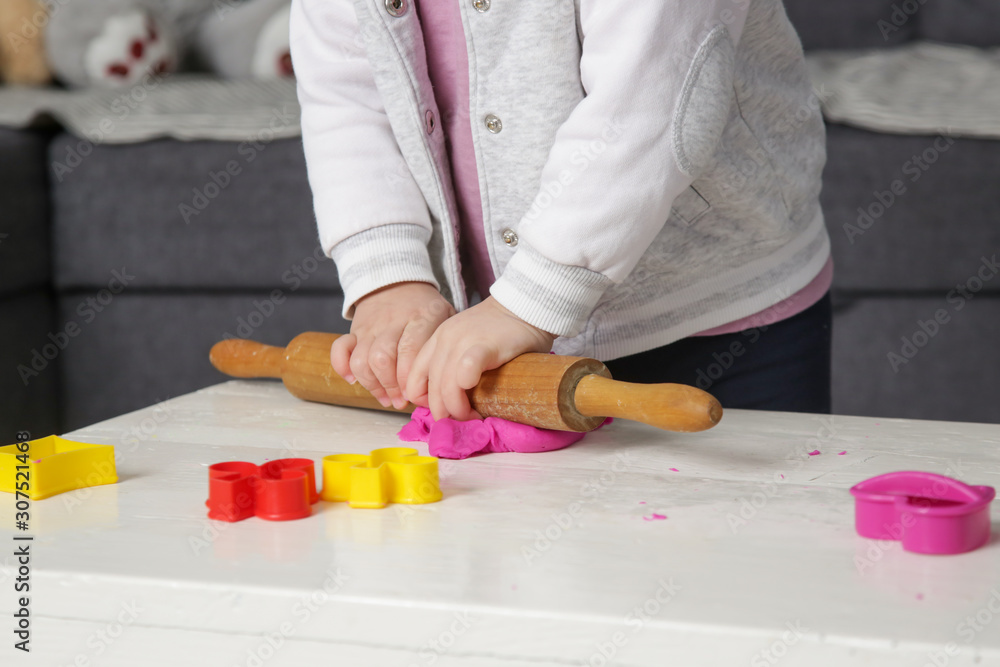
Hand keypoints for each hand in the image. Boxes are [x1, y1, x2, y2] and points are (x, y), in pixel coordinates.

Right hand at [331, 282, 454, 409]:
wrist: (397, 281)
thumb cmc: (425, 307)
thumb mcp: (446, 315)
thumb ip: (446, 344)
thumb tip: (444, 383)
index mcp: (420, 317)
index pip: (409, 350)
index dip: (409, 378)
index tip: (415, 394)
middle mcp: (392, 322)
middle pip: (382, 359)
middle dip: (390, 386)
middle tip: (401, 400)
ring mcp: (370, 327)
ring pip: (361, 360)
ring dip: (371, 384)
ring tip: (385, 397)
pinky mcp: (354, 330)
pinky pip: (340, 349)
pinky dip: (342, 366)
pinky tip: (353, 379)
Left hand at [405, 296, 555, 420]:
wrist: (525, 305)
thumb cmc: (501, 331)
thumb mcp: (466, 345)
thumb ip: (455, 365)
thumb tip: (451, 402)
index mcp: (437, 341)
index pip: (413, 380)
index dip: (426, 402)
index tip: (445, 410)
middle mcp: (444, 341)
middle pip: (430, 388)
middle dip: (444, 413)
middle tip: (463, 419)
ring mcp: (462, 342)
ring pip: (445, 387)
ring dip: (458, 410)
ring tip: (474, 415)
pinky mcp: (483, 346)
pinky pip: (465, 372)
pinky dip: (468, 390)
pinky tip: (482, 399)